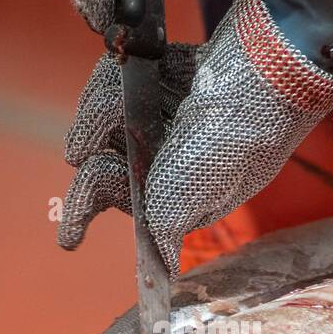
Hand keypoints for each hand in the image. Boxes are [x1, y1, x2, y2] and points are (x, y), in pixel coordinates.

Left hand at [58, 0, 332, 273]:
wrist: (264, 64)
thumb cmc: (233, 137)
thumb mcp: (191, 198)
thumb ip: (164, 231)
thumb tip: (162, 269)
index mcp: (182, 192)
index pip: (124, 203)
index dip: (93, 213)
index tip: (68, 239)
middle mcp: (172, 155)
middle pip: (106, 160)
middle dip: (93, 159)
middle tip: (82, 152)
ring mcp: (167, 113)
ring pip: (105, 116)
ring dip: (100, 108)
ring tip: (114, 97)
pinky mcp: (167, 73)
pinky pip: (119, 79)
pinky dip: (113, 76)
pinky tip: (120, 69)